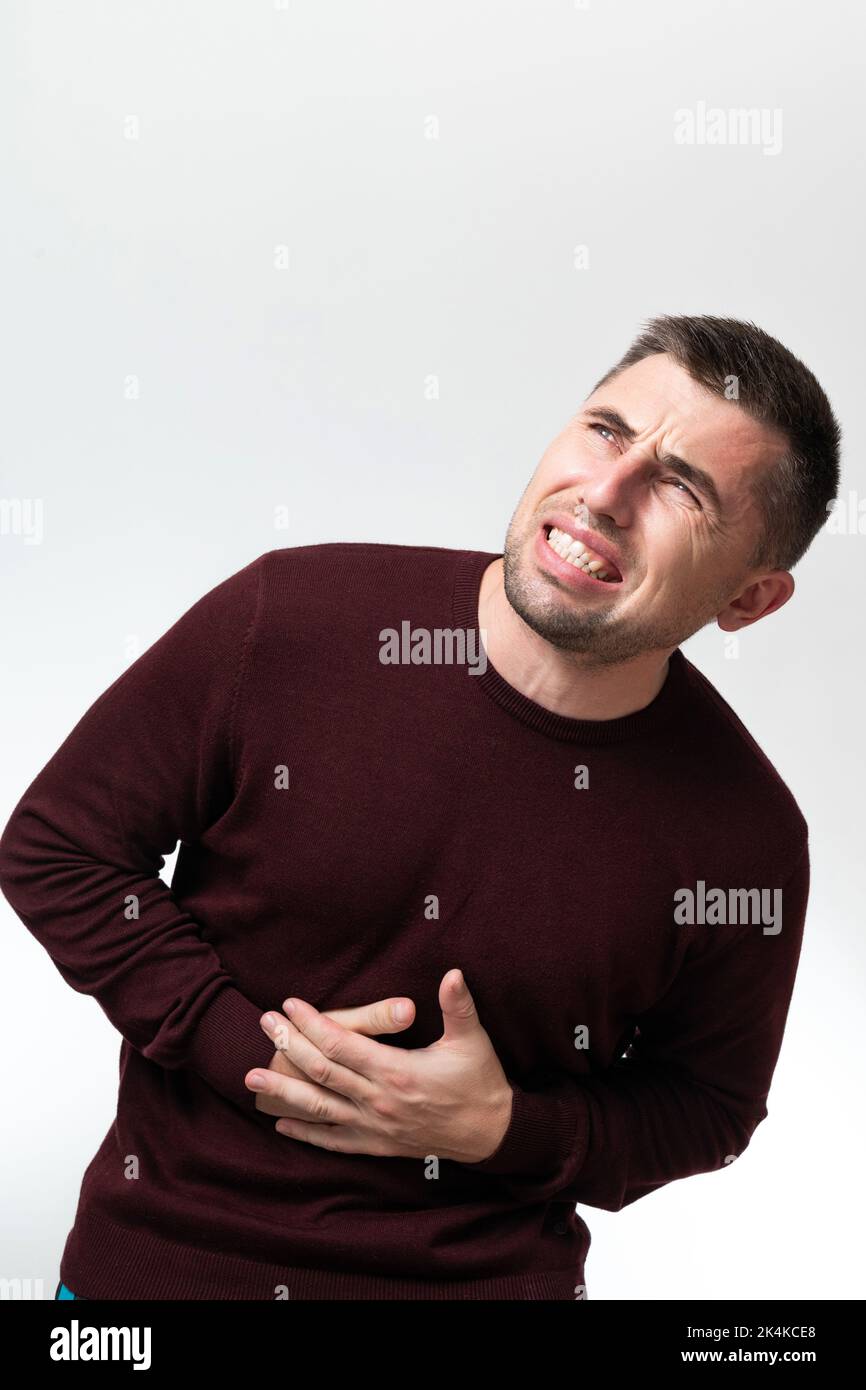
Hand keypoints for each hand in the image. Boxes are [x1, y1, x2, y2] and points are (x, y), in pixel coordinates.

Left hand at [245, 969, 513, 1163]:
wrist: (491, 1134)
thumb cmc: (480, 1082)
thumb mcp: (472, 1040)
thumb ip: (458, 1006)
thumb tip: (453, 973)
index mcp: (396, 1072)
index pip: (341, 1045)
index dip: (312, 1024)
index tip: (290, 1005)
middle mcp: (377, 1101)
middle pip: (321, 1072)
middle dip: (288, 1046)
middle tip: (263, 1024)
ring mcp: (374, 1127)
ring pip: (318, 1109)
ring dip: (282, 1093)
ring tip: (250, 1079)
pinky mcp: (377, 1145)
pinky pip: (333, 1141)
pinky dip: (305, 1132)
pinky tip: (281, 1123)